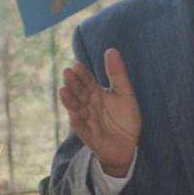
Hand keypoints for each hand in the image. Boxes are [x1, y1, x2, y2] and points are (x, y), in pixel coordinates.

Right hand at [59, 48, 141, 176]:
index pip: (87, 81)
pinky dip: (77, 122)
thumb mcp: (125, 93)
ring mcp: (87, 120)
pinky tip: (73, 114)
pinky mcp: (89, 136)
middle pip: (79, 93)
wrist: (129, 145)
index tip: (77, 65)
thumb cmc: (125, 118)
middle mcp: (89, 106)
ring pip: (76, 109)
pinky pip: (81, 128)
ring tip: (64, 91)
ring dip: (69, 101)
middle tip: (68, 73)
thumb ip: (117, 73)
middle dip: (73, 84)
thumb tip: (111, 50)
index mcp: (96, 94)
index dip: (83, 74)